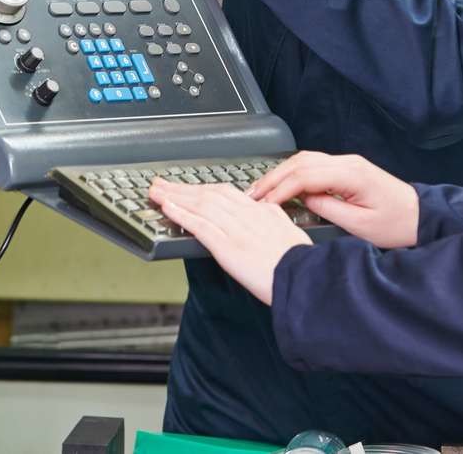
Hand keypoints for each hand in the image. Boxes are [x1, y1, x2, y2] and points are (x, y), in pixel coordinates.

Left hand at [148, 180, 309, 305]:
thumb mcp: (289, 229)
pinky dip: (182, 214)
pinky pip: (200, 226)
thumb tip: (263, 208)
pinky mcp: (228, 247)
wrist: (305, 278)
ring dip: (175, 197)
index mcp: (261, 210)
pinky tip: (168, 208)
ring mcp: (236, 230)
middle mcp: (247, 215)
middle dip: (182, 188)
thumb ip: (272, 217)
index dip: (202, 188)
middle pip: (208, 194)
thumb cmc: (300, 261)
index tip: (187, 186)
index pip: (225, 192)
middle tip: (162, 184)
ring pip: (200, 206)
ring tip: (156, 192)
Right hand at [249, 152, 419, 248]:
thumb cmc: (396, 224)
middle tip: (252, 194)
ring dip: (281, 173)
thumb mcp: (359, 224)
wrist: (420, 217)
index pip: (305, 175)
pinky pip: (313, 165)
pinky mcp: (347, 168)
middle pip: (300, 162)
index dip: (280, 189)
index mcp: (351, 174)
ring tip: (262, 189)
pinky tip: (283, 184)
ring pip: (305, 160)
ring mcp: (347, 163)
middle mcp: (348, 162)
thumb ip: (328, 208)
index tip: (264, 203)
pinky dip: (294, 173)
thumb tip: (303, 199)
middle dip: (273, 178)